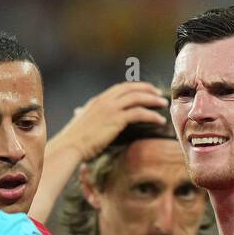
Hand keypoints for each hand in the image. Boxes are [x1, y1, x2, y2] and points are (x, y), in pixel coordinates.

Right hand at [49, 82, 168, 162]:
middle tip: (159, 94)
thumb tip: (79, 112)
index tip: (146, 90)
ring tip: (163, 104)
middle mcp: (105, 100)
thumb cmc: (74, 140)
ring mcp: (111, 108)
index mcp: (97, 100)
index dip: (135, 87)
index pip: (120, 88)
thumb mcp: (80, 123)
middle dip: (147, 89)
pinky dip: (152, 115)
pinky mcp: (116, 119)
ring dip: (153, 100)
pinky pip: (139, 113)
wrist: (70, 146)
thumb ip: (84, 115)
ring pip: (137, 98)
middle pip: (131, 89)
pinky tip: (160, 120)